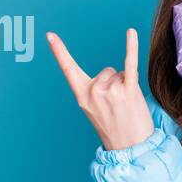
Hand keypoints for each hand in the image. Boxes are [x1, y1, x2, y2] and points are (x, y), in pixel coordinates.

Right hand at [47, 28, 155, 152]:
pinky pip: (130, 64)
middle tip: (120, 106)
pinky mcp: (129, 90)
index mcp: (82, 95)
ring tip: (128, 105)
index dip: (59, 51)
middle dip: (115, 83)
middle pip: (106, 71)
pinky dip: (131, 47)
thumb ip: (96, 90)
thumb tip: (111, 73)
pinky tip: (130, 32)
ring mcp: (110, 91)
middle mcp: (93, 91)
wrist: (131, 148)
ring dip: (127, 85)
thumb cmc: (115, 129)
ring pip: (120, 73)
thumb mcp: (95, 111)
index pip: (68, 69)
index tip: (50, 35)